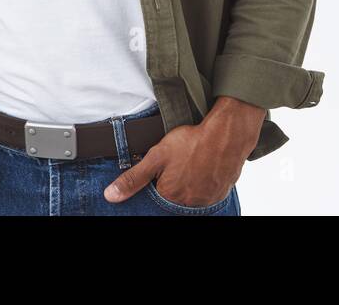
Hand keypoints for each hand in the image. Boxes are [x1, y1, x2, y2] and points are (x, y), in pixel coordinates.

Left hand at [102, 96, 264, 205]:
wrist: (227, 134)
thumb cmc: (191, 143)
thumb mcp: (156, 156)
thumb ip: (133, 178)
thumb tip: (110, 196)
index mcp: (170, 196)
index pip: (156, 196)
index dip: (159, 180)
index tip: (164, 169)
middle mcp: (188, 204)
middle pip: (175, 197)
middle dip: (175, 182)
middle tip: (181, 163)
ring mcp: (206, 200)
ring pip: (192, 196)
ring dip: (190, 184)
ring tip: (192, 163)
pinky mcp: (221, 193)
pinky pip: (208, 193)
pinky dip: (204, 183)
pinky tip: (204, 167)